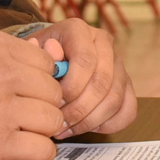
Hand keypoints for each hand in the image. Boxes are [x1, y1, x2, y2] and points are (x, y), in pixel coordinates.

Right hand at [0, 28, 66, 159]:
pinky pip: (44, 149)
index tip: (28, 91)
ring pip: (53, 119)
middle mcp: (3, 73)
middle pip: (53, 90)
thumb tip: (43, 51)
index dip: (40, 79)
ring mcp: (2, 108)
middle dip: (44, 105)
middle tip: (26, 115)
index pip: (46, 62)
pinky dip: (40, 153)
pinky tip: (26, 150)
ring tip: (25, 132)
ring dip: (44, 130)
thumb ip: (2, 51)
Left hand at [36, 18, 136, 136]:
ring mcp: (119, 65)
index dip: (70, 87)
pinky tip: (86, 127)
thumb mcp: (32, 55)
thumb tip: (51, 49)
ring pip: (115, 99)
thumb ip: (39, 54)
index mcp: (79, 31)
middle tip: (58, 122)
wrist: (50, 61)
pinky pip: (128, 110)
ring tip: (67, 128)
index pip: (85, 61)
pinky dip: (108, 125)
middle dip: (79, 109)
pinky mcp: (127, 85)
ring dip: (90, 121)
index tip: (53, 103)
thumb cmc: (39, 61)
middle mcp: (104, 43)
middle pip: (102, 83)